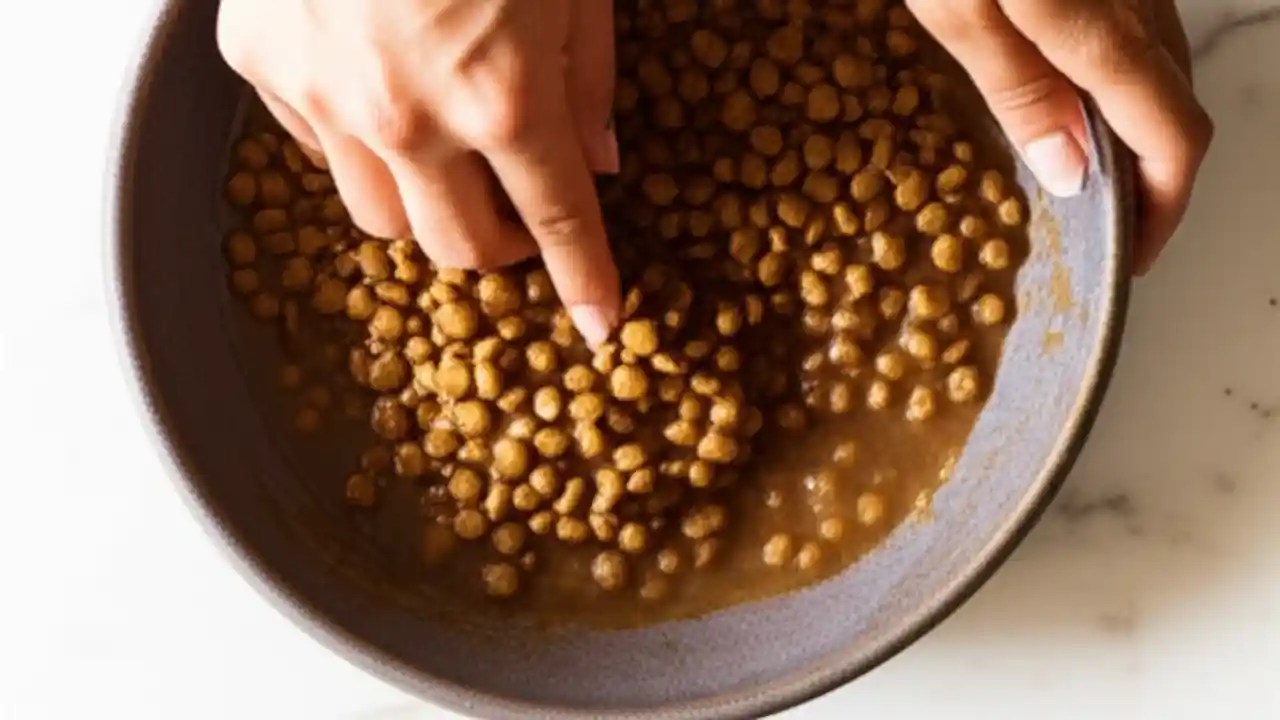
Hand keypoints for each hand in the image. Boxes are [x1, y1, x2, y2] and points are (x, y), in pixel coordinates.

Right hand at [217, 0, 621, 344]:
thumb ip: (588, 79)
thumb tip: (594, 159)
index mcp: (504, 96)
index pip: (560, 223)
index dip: (586, 281)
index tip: (601, 323)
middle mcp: (408, 116)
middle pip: (458, 249)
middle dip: (504, 251)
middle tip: (524, 219)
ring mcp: (323, 93)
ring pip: (377, 219)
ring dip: (426, 208)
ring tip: (450, 161)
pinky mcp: (262, 59)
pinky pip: (313, 148)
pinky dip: (356, 144)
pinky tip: (379, 95)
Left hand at [906, 0, 1212, 274]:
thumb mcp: (960, 9)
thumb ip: (1017, 85)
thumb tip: (1070, 173)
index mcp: (1105, 30)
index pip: (1172, 139)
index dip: (1160, 210)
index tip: (1127, 258)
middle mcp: (1143, 1)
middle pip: (1174, 110)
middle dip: (1146, 181)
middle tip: (1093, 231)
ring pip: (1159, 73)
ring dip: (1131, 131)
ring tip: (1075, 177)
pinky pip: (1135, 36)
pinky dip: (1116, 84)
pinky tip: (1065, 101)